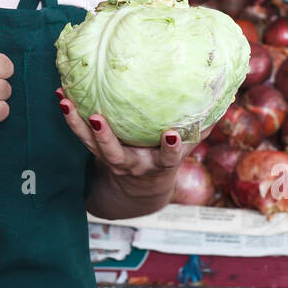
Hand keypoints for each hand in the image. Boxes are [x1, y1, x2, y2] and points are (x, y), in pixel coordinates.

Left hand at [57, 89, 197, 197]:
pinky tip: (61, 94)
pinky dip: (70, 116)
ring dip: (76, 124)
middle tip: (97, 118)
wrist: (138, 192)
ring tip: (65, 102)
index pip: (168, 159)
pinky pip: (79, 135)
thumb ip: (201, 127)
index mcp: (158, 165)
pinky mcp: (95, 152)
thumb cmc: (165, 160)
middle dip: (106, 138)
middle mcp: (132, 164)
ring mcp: (111, 160)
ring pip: (90, 146)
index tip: (172, 136)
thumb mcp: (185, 150)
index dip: (170, 149)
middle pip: (116, 155)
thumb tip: (227, 96)